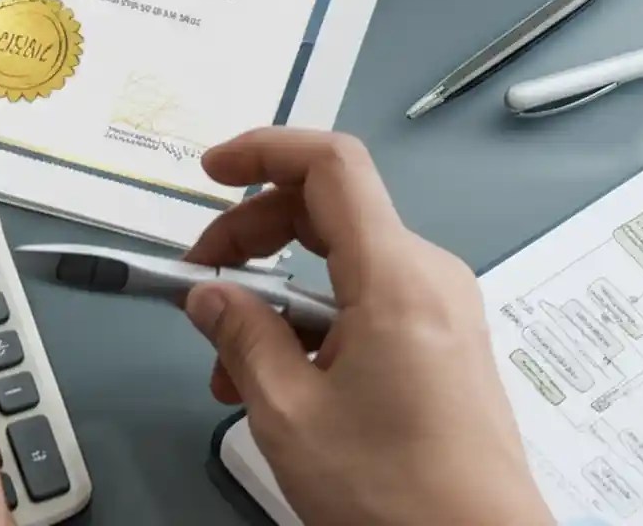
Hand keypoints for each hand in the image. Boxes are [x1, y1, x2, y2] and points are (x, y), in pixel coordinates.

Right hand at [184, 129, 552, 525]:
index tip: (212, 171)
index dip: (264, 151)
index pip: (331, 165)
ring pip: (342, 266)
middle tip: (200, 286)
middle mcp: (429, 277)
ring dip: (276, 297)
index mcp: (397, 277)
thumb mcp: (291, 414)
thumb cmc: (397, 494)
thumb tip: (210, 296)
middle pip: (329, 213)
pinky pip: (368, 303)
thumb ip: (242, 338)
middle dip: (252, 237)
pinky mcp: (443, 341)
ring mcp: (442, 309)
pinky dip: (313, 322)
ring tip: (231, 364)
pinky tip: (279, 377)